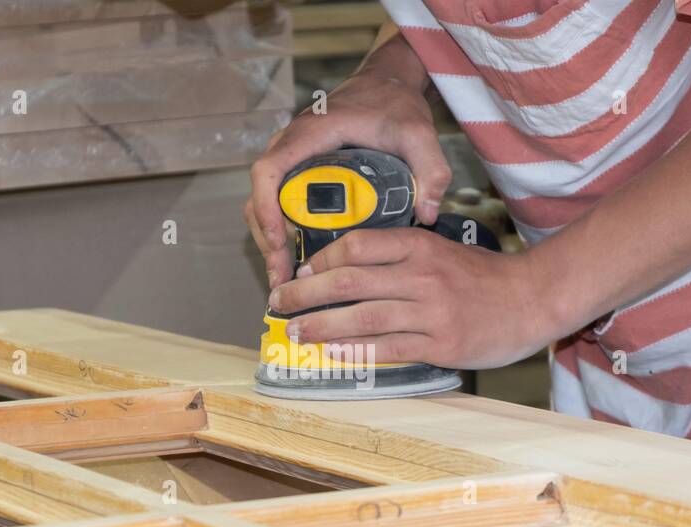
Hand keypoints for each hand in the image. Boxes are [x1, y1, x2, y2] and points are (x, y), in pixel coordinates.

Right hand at [245, 38, 450, 288]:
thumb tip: (426, 215)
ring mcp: (291, 155)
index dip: (265, 208)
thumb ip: (431, 170)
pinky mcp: (296, 166)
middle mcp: (291, 143)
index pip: (269, 170)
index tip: (278, 241)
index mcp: (312, 134)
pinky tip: (293, 258)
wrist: (387, 82)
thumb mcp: (420, 134)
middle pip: (259, 195)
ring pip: (262, 201)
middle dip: (266, 240)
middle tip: (281, 279)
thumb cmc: (396, 104)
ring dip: (268, 240)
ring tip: (283, 278)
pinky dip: (278, 229)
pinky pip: (275, 199)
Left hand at [267, 228, 551, 370]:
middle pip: (348, 282)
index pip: (357, 246)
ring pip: (361, 318)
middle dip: (305, 294)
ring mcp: (430, 312)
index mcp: (418, 246)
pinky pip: (387, 348)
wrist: (532, 299)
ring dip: (320, 326)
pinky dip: (354, 350)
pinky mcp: (440, 344)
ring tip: (295, 333)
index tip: (300, 272)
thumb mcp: (440, 250)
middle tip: (278, 303)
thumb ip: (400, 256)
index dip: (320, 261)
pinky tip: (332, 353)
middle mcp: (420, 276)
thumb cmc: (482, 277)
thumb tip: (346, 269)